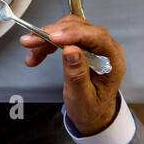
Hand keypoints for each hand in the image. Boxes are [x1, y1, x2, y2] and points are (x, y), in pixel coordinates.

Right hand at [20, 15, 124, 135]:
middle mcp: (105, 49)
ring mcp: (93, 46)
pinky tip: (37, 52)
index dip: (74, 34)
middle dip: (52, 34)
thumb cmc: (91, 108)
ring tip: (31, 49)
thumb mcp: (83, 98)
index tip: (53, 38)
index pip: (97, 37)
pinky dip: (47, 42)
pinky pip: (62, 36)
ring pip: (67, 29)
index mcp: (112, 61)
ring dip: (46, 37)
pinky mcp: (81, 45)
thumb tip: (71, 50)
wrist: (93, 114)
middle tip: (31, 42)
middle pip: (78, 29)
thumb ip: (77, 75)